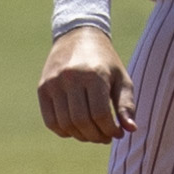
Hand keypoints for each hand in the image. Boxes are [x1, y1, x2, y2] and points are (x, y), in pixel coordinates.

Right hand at [37, 26, 137, 142]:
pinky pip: (50, 121)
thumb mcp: (121, 79)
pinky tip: (77, 129)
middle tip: (106, 137)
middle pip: (81, 121)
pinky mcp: (42, 88)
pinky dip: (64, 131)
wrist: (78, 36)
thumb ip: (126, 104)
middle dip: (96, 135)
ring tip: (93, 133)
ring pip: (65, 123)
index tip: (118, 133)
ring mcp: (53, 83)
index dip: (110, 130)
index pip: (100, 113)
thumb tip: (130, 130)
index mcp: (94, 74)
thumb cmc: (106, 62)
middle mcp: (71, 77)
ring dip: (81, 136)